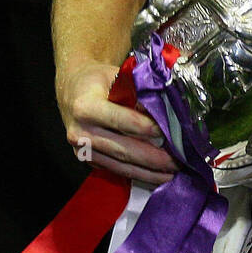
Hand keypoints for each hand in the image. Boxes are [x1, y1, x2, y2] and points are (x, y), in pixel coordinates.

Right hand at [58, 61, 178, 183]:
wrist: (72, 90)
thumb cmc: (98, 81)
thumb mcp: (116, 77)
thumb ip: (137, 93)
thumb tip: (165, 110)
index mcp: (85, 107)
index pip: (121, 120)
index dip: (146, 128)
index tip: (170, 134)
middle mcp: (81, 132)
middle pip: (123, 149)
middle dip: (153, 158)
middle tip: (179, 161)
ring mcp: (82, 149)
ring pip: (120, 165)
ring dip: (148, 172)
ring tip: (173, 174)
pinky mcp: (87, 159)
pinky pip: (115, 169)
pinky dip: (138, 174)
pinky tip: (157, 176)